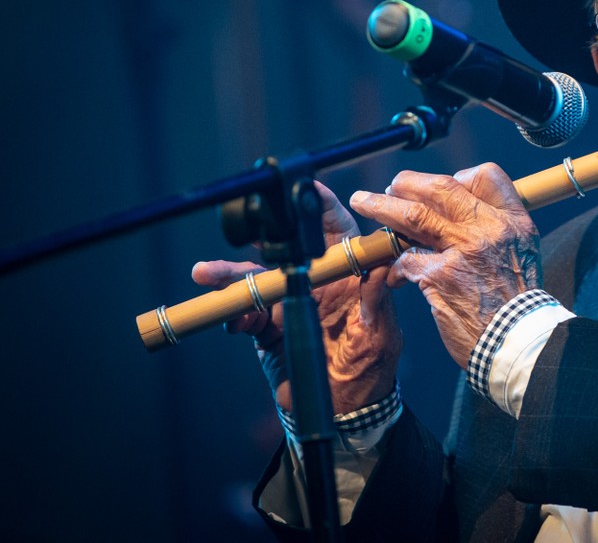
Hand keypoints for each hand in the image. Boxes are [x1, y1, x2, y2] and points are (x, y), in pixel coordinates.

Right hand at [192, 181, 401, 414]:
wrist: (343, 416)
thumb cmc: (370, 375)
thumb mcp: (378, 338)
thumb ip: (375, 302)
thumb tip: (379, 266)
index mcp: (350, 279)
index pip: (338, 234)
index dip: (324, 209)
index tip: (310, 191)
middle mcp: (319, 286)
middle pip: (286, 254)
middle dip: (259, 246)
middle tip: (241, 235)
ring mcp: (291, 305)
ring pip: (258, 282)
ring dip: (231, 279)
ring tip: (207, 276)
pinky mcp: (269, 328)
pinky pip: (245, 315)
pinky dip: (235, 316)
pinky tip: (234, 322)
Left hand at [349, 163, 540, 369]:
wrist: (517, 341)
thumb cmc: (518, 302)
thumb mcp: (523, 252)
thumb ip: (497, 229)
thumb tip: (464, 212)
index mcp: (512, 221)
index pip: (487, 176)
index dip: (460, 176)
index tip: (443, 188)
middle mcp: (489, 229)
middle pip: (442, 189)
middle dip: (409, 183)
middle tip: (392, 187)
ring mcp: (463, 250)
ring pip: (415, 216)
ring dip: (383, 207)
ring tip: (363, 202)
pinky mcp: (440, 277)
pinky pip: (405, 260)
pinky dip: (393, 266)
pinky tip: (390, 275)